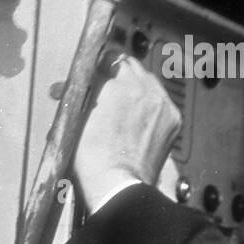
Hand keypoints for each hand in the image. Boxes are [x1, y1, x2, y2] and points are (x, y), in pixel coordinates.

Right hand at [73, 54, 181, 211]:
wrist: (118, 185)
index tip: (94, 74)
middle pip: (131, 66)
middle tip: (107, 89)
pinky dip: (151, 106)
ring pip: (149, 82)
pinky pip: (162, 102)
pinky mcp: (174, 119)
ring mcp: (162, 102)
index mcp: (117, 83)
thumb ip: (80, 94)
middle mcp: (144, 86)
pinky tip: (139, 121)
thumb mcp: (75, 117)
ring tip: (124, 107)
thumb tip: (69, 86)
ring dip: (136, 89)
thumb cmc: (90, 156)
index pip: (110, 57)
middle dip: (118, 75)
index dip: (100, 66)